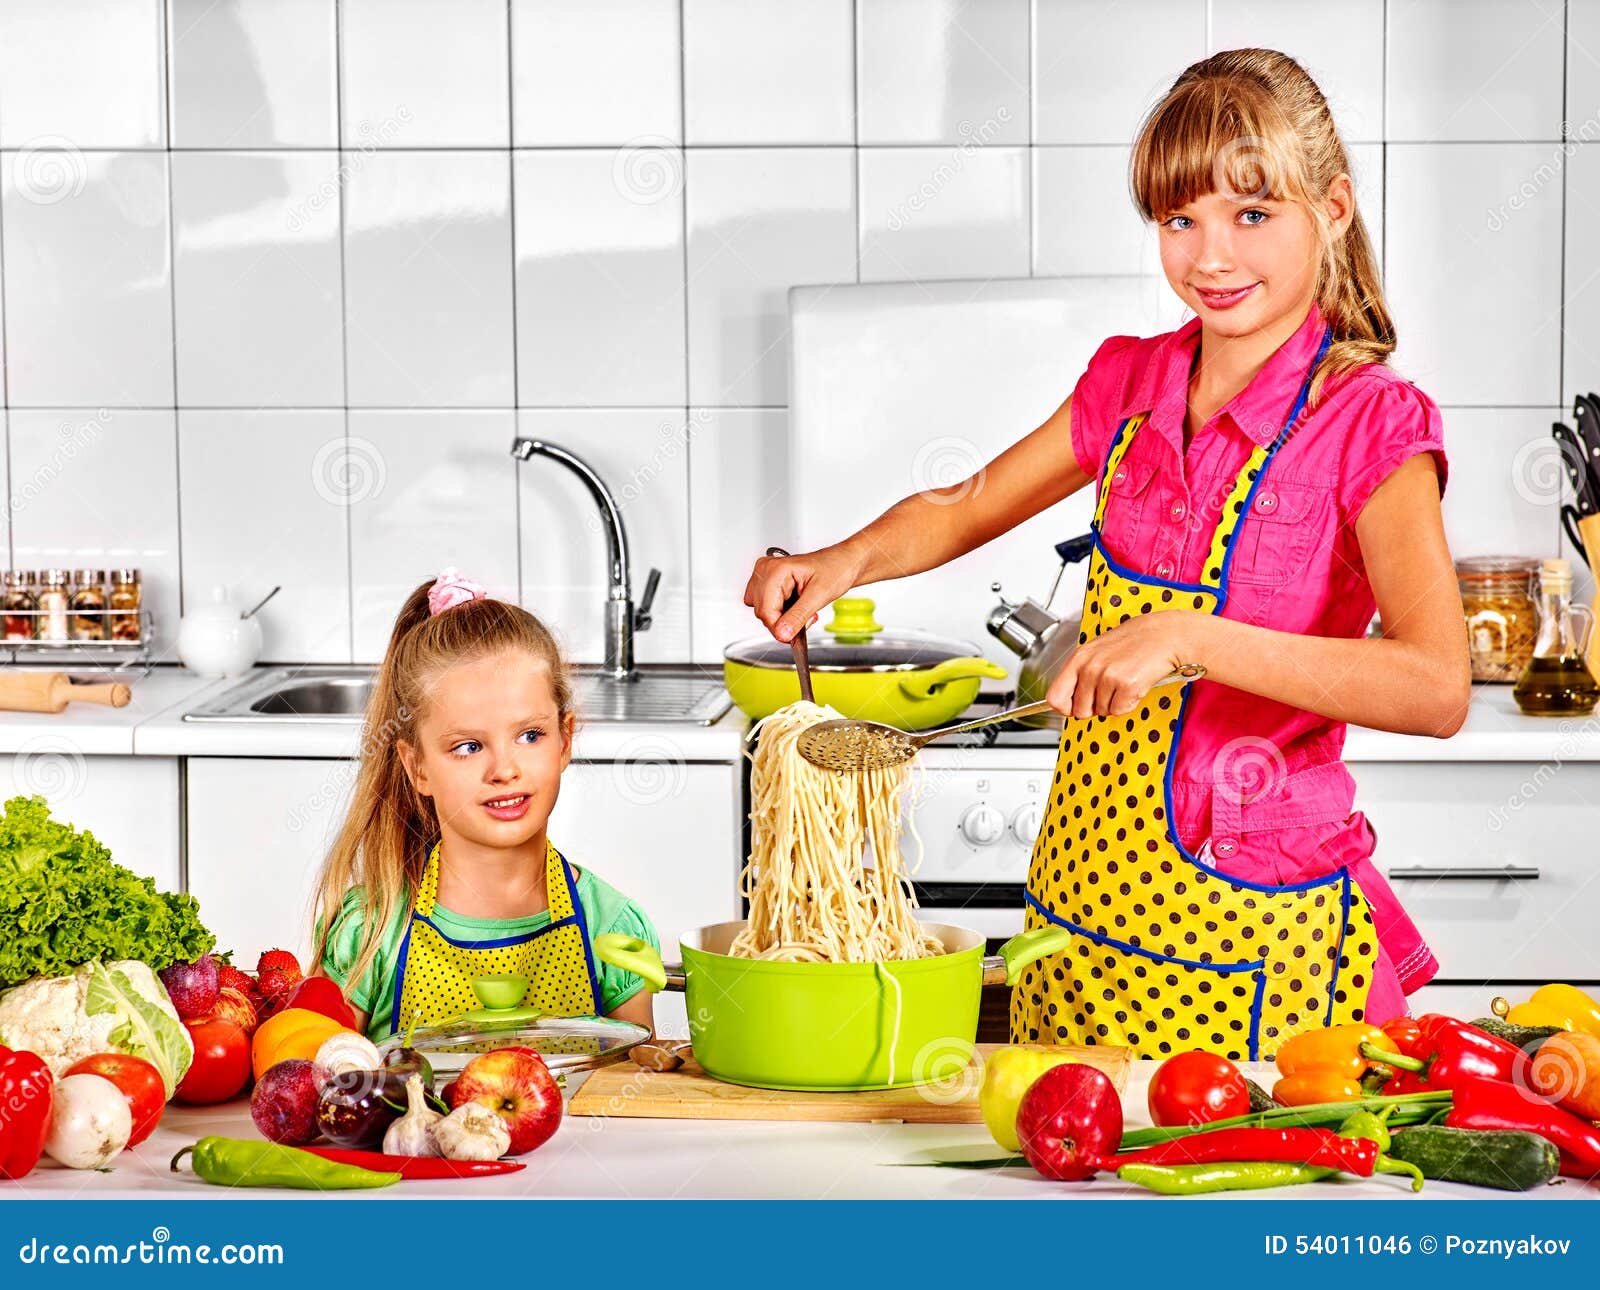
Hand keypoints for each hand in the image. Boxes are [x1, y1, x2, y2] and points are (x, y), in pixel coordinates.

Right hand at [744, 545, 863, 642]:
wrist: (843, 562)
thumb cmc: (836, 569)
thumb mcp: (819, 596)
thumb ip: (797, 616)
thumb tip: (782, 634)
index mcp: (776, 570)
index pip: (765, 610)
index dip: (779, 628)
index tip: (793, 637)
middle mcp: (766, 570)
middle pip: (762, 612)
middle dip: (784, 621)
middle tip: (807, 617)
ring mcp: (765, 575)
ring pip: (763, 610)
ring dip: (783, 617)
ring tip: (804, 608)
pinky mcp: (769, 582)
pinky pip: (767, 606)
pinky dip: (782, 612)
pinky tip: (797, 605)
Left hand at [1046, 611, 1213, 719]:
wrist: (1165, 635)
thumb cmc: (1134, 641)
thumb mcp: (1098, 651)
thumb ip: (1080, 673)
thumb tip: (1067, 701)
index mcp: (1079, 658)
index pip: (1054, 697)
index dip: (1064, 708)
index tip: (1072, 707)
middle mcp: (1090, 667)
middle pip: (1080, 711)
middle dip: (1095, 707)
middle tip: (1109, 690)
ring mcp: (1108, 677)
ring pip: (1102, 712)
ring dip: (1114, 703)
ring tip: (1125, 682)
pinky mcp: (1127, 686)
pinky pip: (1120, 711)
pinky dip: (1129, 704)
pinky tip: (1135, 686)